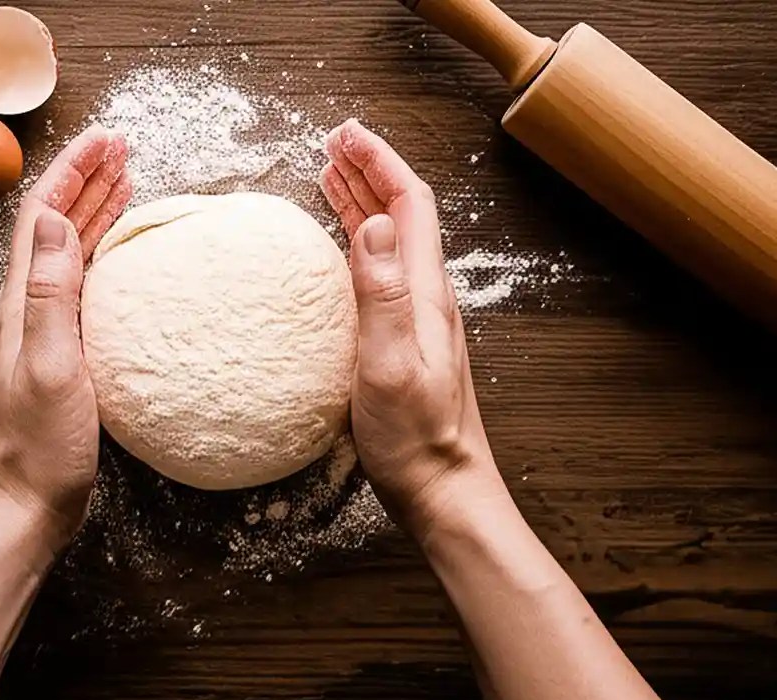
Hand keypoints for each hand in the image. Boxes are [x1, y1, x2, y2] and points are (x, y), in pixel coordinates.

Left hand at [0, 125, 132, 547]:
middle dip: (86, 180)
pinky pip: (80, 286)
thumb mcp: (50, 367)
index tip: (105, 139)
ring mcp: (42, 332)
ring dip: (93, 212)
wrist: (24, 508)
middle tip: (122, 147)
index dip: (71, 172)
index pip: (41, 218)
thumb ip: (49, 294)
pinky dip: (100, 255)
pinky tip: (117, 253)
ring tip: (125, 181)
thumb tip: (51, 218)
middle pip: (54, 227)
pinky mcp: (60, 355)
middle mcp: (27, 310)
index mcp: (21, 305)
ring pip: (68, 253)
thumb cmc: (39, 449)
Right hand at [320, 119, 504, 534]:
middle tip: (333, 143)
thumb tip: (373, 222)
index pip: (408, 204)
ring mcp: (416, 319)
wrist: (444, 489)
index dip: (379, 162)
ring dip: (363, 203)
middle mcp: (424, 297)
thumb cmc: (416, 437)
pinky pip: (379, 273)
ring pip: (389, 242)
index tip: (346, 133)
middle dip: (368, 171)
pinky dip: (358, 244)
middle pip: (399, 215)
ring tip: (332, 177)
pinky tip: (342, 250)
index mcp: (424, 292)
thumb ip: (382, 294)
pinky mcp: (402, 341)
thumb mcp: (391, 364)